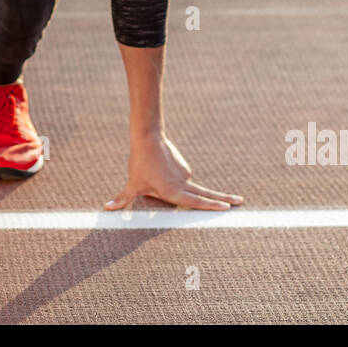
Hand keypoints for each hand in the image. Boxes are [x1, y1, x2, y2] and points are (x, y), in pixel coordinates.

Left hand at [104, 135, 242, 210]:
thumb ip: (122, 199)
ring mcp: (185, 174)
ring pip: (185, 187)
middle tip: (241, 202)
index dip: (212, 206)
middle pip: (207, 194)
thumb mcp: (132, 184)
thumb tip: (106, 208)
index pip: (197, 202)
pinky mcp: (183, 167)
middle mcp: (183, 184)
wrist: (147, 138)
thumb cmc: (140, 164)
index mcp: (173, 192)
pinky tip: (158, 170)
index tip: (228, 207)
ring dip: (177, 189)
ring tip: (155, 177)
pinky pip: (180, 178)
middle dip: (223, 199)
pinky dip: (174, 180)